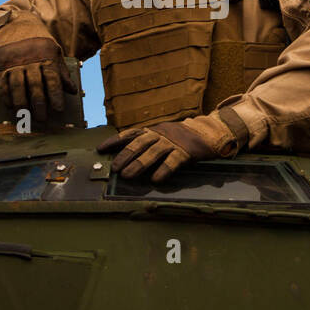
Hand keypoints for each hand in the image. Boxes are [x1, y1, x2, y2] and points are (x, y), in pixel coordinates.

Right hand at [0, 14, 76, 123]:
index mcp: (46, 57)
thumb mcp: (54, 52)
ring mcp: (15, 63)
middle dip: (39, 103)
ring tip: (24, 114)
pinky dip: (6, 95)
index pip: (52, 79)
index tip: (58, 108)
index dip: (56, 95)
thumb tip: (72, 90)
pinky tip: (10, 105)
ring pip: (18, 85)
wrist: (16, 25)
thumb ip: (62, 72)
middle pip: (35, 85)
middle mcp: (30, 61)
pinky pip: (3, 82)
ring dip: (21, 102)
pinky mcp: (2, 65)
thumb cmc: (39, 42)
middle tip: (42, 118)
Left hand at [97, 112, 247, 183]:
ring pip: (153, 152)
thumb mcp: (162, 135)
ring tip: (127, 176)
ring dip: (139, 164)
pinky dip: (163, 170)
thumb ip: (147, 143)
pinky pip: (173, 161)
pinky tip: (156, 179)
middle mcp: (160, 134)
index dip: (115, 141)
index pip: (130, 134)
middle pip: (139, 144)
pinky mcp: (186, 152)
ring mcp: (173, 142)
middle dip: (125, 156)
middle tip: (115, 168)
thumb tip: (126, 157)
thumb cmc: (181, 137)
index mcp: (153, 130)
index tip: (101, 149)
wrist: (208, 132)